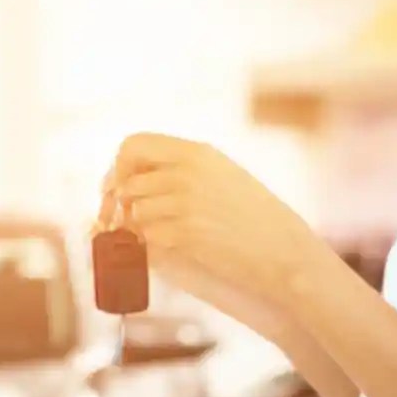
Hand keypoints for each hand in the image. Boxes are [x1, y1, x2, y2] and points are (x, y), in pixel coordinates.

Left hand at [101, 133, 330, 307]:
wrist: (283, 252)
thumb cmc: (253, 219)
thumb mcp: (222, 177)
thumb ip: (181, 171)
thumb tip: (130, 181)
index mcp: (197, 152)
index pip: (133, 144)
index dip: (117, 167)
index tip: (115, 188)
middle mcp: (188, 171)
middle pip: (125, 177)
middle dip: (114, 199)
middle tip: (115, 218)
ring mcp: (186, 201)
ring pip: (132, 209)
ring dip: (133, 225)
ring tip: (150, 235)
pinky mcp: (185, 232)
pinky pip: (144, 235)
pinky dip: (147, 244)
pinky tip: (164, 248)